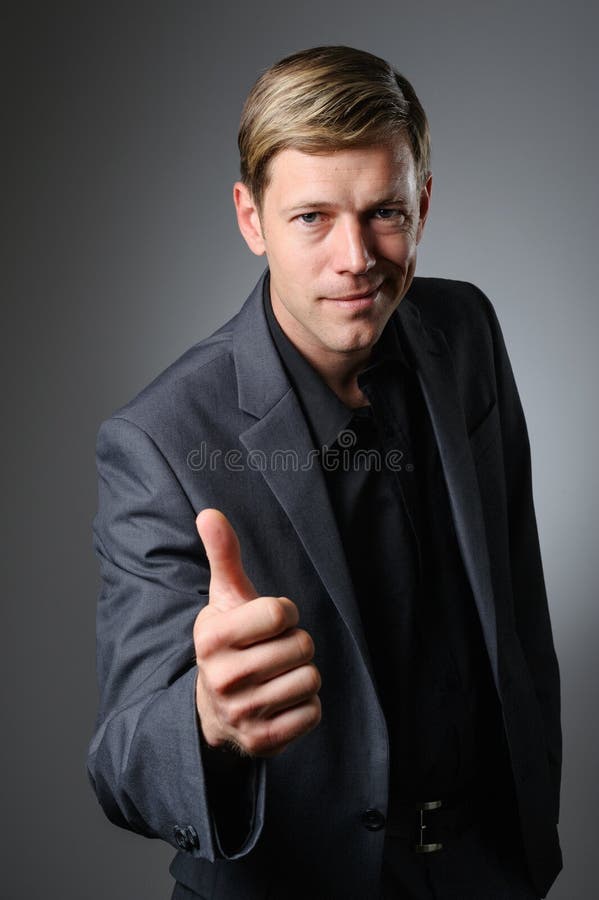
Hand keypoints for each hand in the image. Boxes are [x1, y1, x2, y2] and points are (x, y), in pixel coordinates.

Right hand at [193, 508, 320, 756]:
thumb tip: (209, 512)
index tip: (270, 622)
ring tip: (277, 676)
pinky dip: (305, 706)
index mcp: (211, 638)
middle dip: (296, 644)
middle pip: (301, 646)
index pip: (280, 613)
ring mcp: (240, 714)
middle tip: (273, 652)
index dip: (285, 614)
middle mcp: (221, 678)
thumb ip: (223, 555)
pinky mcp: (261, 743)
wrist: (213, 710)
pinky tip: (281, 703)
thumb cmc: (229, 642)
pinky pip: (312, 713)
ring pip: (310, 679)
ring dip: (302, 675)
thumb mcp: (224, 599)